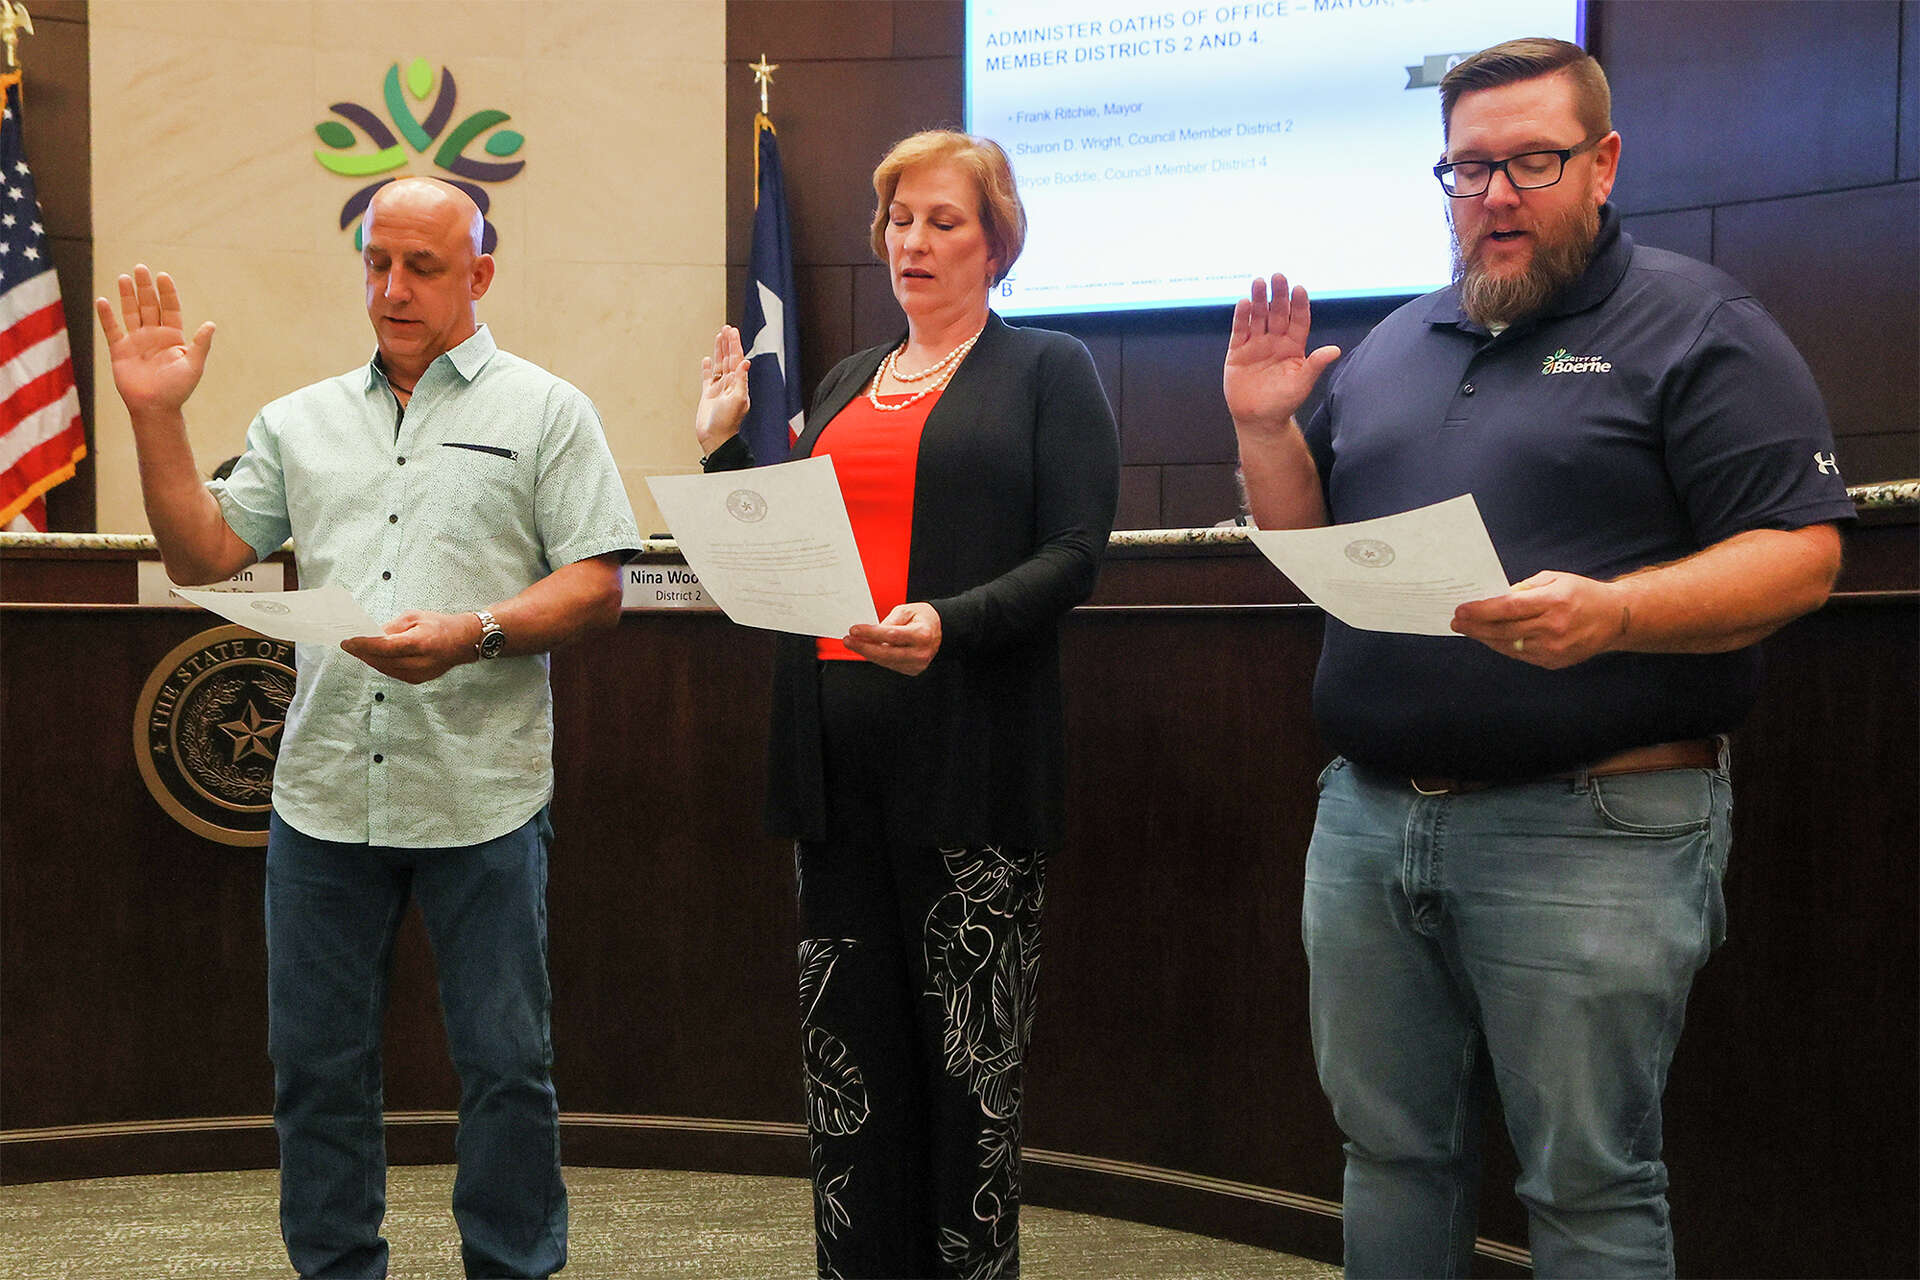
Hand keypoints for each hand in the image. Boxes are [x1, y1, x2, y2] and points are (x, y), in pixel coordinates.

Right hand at [95, 266, 216, 416]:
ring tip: (124, 277)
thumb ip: (201, 344)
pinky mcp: (120, 350)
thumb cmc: (177, 389)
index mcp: (173, 337)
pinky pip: (112, 329)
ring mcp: (136, 341)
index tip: (162, 275)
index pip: (170, 308)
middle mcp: (154, 335)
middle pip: (149, 305)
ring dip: (127, 295)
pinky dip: (107, 316)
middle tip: (140, 268)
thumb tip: (211, 324)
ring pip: (131, 312)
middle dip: (145, 287)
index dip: (167, 292)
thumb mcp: (193, 365)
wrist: (155, 407)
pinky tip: (103, 300)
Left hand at [342, 609, 480, 683]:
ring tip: (356, 649)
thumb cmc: (440, 626)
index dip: (363, 645)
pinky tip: (372, 656)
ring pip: (384, 668)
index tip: (347, 641)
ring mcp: (419, 674)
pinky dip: (380, 664)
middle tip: (347, 644)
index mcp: (420, 643)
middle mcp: (420, 662)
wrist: (463, 642)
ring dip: (368, 659)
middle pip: (381, 660)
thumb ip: (392, 627)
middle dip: (362, 652)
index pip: (385, 647)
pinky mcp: (417, 680)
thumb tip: (372, 635)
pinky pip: (392, 672)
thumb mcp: (415, 617)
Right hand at [695, 325, 751, 452]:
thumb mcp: (738, 400)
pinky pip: (708, 378)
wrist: (715, 438)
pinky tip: (707, 360)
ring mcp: (719, 389)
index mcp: (739, 384)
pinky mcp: (708, 395)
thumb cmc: (727, 423)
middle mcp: (730, 384)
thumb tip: (746, 362)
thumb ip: (741, 380)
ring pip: (719, 365)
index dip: (735, 345)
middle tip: (727, 328)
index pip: (737, 359)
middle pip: (729, 358)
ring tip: (719, 337)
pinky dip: (707, 368)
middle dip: (728, 343)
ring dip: (719, 351)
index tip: (732, 331)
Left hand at [843, 602, 941, 675]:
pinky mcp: (912, 670)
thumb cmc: (924, 619)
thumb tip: (872, 631)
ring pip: (886, 661)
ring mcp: (917, 664)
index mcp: (922, 634)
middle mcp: (921, 652)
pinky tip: (868, 649)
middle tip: (849, 640)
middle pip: (886, 653)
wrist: (939, 631)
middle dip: (864, 647)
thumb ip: (890, 620)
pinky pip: (890, 665)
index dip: (871, 633)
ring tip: (854, 644)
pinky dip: (877, 657)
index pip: (892, 635)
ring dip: (868, 653)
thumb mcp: (907, 610)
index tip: (855, 630)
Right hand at [1223, 273, 1340, 435]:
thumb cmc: (1283, 402)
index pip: (1298, 320)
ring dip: (1258, 299)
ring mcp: (1256, 345)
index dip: (1299, 305)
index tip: (1299, 289)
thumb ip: (1315, 364)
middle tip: (1278, 276)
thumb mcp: (1302, 384)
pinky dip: (1241, 317)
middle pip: (1278, 313)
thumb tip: (1335, 350)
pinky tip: (1243, 303)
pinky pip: (1239, 331)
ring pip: (1258, 317)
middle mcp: (1275, 341)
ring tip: (1258, 282)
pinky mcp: (1237, 352)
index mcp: (1293, 346)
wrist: (1258, 419)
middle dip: (1278, 295)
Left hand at [1451, 571, 1632, 669]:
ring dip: (1485, 638)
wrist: (1615, 618)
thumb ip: (1525, 588)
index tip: (1461, 610)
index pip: (1509, 608)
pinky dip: (1503, 646)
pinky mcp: (1554, 661)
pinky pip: (1520, 655)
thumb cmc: (1582, 594)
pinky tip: (1490, 638)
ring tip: (1468, 630)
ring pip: (1508, 645)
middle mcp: (1554, 627)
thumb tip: (1495, 598)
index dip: (1481, 610)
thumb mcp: (1555, 579)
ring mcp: (1554, 648)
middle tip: (1456, 622)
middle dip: (1475, 626)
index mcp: (1554, 602)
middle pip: (1504, 629)